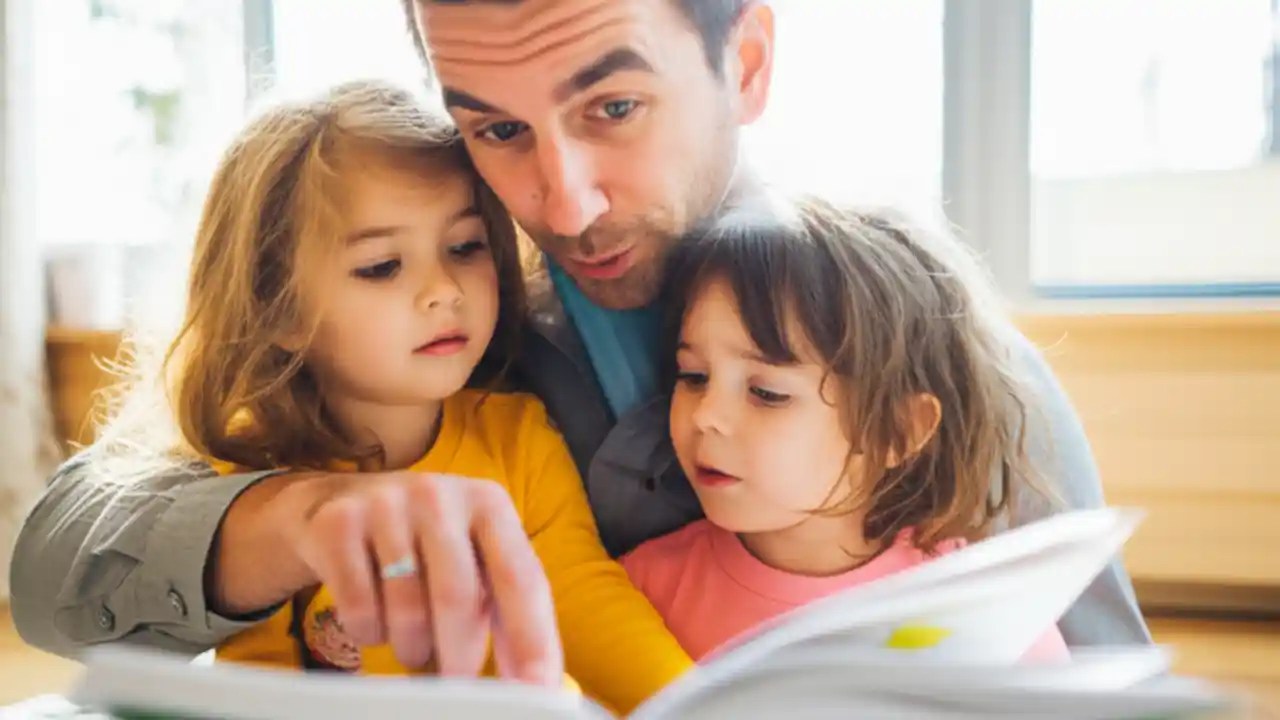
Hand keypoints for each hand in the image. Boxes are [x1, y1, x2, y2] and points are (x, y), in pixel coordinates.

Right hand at [213, 471, 562, 685]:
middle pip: (459, 598)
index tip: (536, 692)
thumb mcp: (475, 557)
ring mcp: (385, 506)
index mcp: (489, 503)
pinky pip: (359, 609)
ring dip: (413, 649)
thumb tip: (537, 684)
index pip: (522, 579)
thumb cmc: (425, 545)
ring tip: (413, 642)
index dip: (532, 640)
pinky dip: (370, 634)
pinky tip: (374, 617)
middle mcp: (439, 496)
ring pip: (407, 611)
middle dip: (461, 659)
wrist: (338, 504)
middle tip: (458, 686)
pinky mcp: (337, 526)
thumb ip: (509, 610)